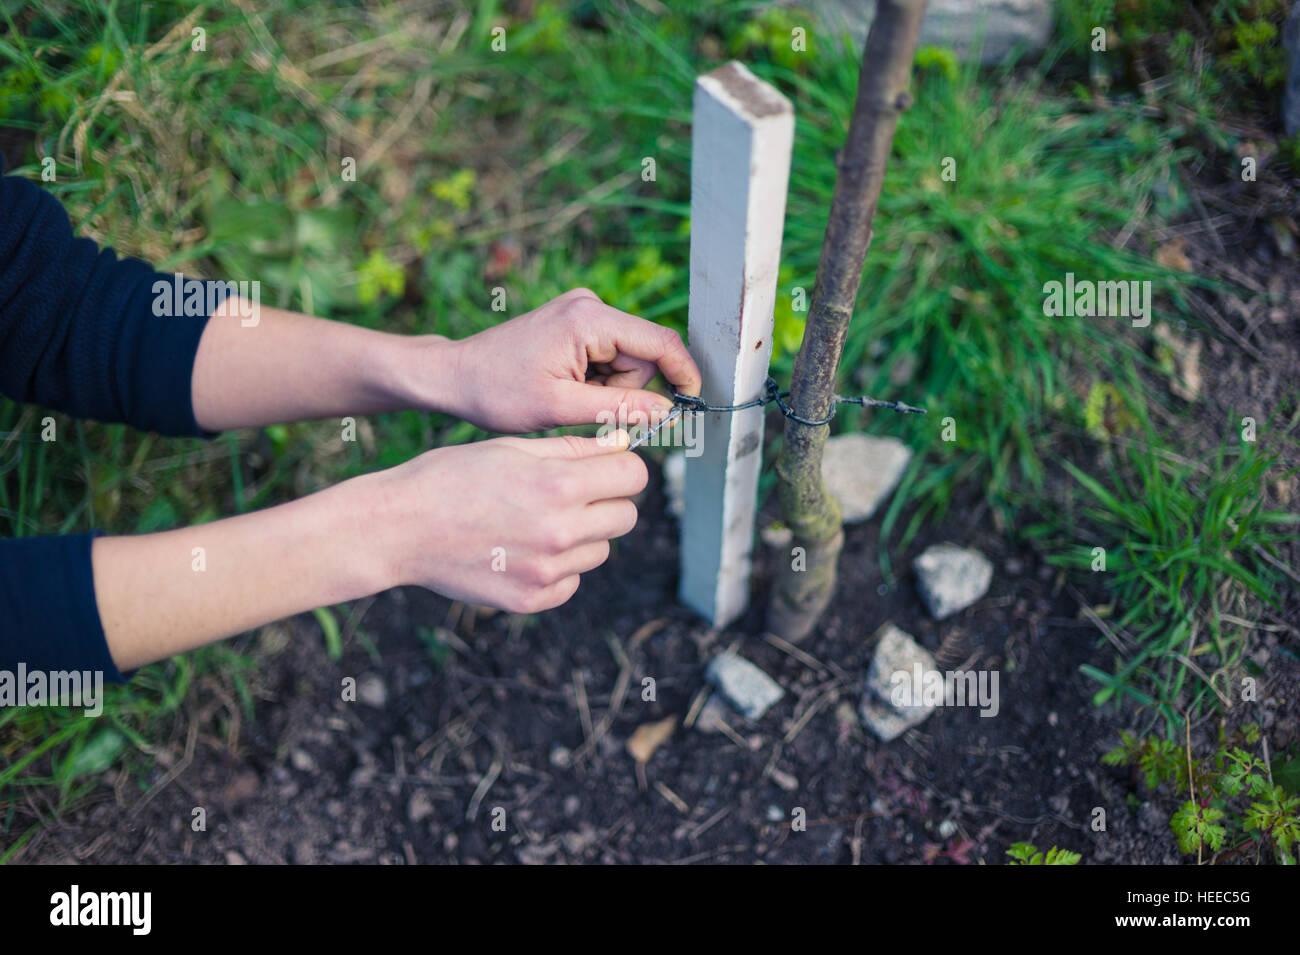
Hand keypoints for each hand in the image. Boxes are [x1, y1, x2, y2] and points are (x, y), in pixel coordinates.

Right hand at [360, 430, 646, 613]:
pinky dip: (557, 568)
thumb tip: (619, 446)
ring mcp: (547, 571)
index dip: (621, 467)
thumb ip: (573, 449)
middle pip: (626, 516)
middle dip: (607, 501)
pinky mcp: (531, 599)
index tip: (605, 468)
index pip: (634, 476)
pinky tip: (521, 550)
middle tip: (572, 494)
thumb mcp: (511, 447)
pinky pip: (571, 582)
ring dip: (582, 536)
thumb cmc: (451, 477)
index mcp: (559, 485)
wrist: (398, 528)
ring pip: (600, 550)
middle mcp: (561, 531)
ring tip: (535, 522)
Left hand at [444, 288, 701, 432]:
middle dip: (627, 388)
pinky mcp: (576, 321)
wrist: (455, 376)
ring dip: (609, 386)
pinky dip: (598, 378)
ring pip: (628, 358)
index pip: (659, 342)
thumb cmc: (497, 392)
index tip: (693, 403)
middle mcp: (589, 305)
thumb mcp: (561, 408)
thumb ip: (619, 407)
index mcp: (588, 319)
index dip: (683, 373)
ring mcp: (582, 310)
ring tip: (567, 396)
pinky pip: (609, 354)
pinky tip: (566, 385)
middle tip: (585, 407)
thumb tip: (667, 411)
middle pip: (644, 354)